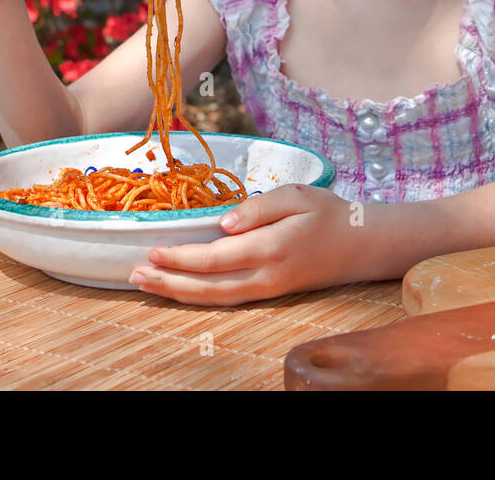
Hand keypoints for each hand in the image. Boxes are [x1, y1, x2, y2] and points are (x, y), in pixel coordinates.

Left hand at [129, 185, 361, 305]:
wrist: (361, 246)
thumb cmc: (328, 213)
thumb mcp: (296, 195)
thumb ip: (258, 207)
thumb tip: (223, 223)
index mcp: (270, 249)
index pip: (214, 258)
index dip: (180, 258)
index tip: (151, 251)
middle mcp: (265, 277)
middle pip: (207, 287)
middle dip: (168, 283)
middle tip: (134, 276)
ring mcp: (267, 290)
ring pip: (214, 299)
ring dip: (177, 294)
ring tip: (146, 286)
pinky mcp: (269, 294)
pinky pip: (226, 300)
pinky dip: (198, 298)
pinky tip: (180, 290)